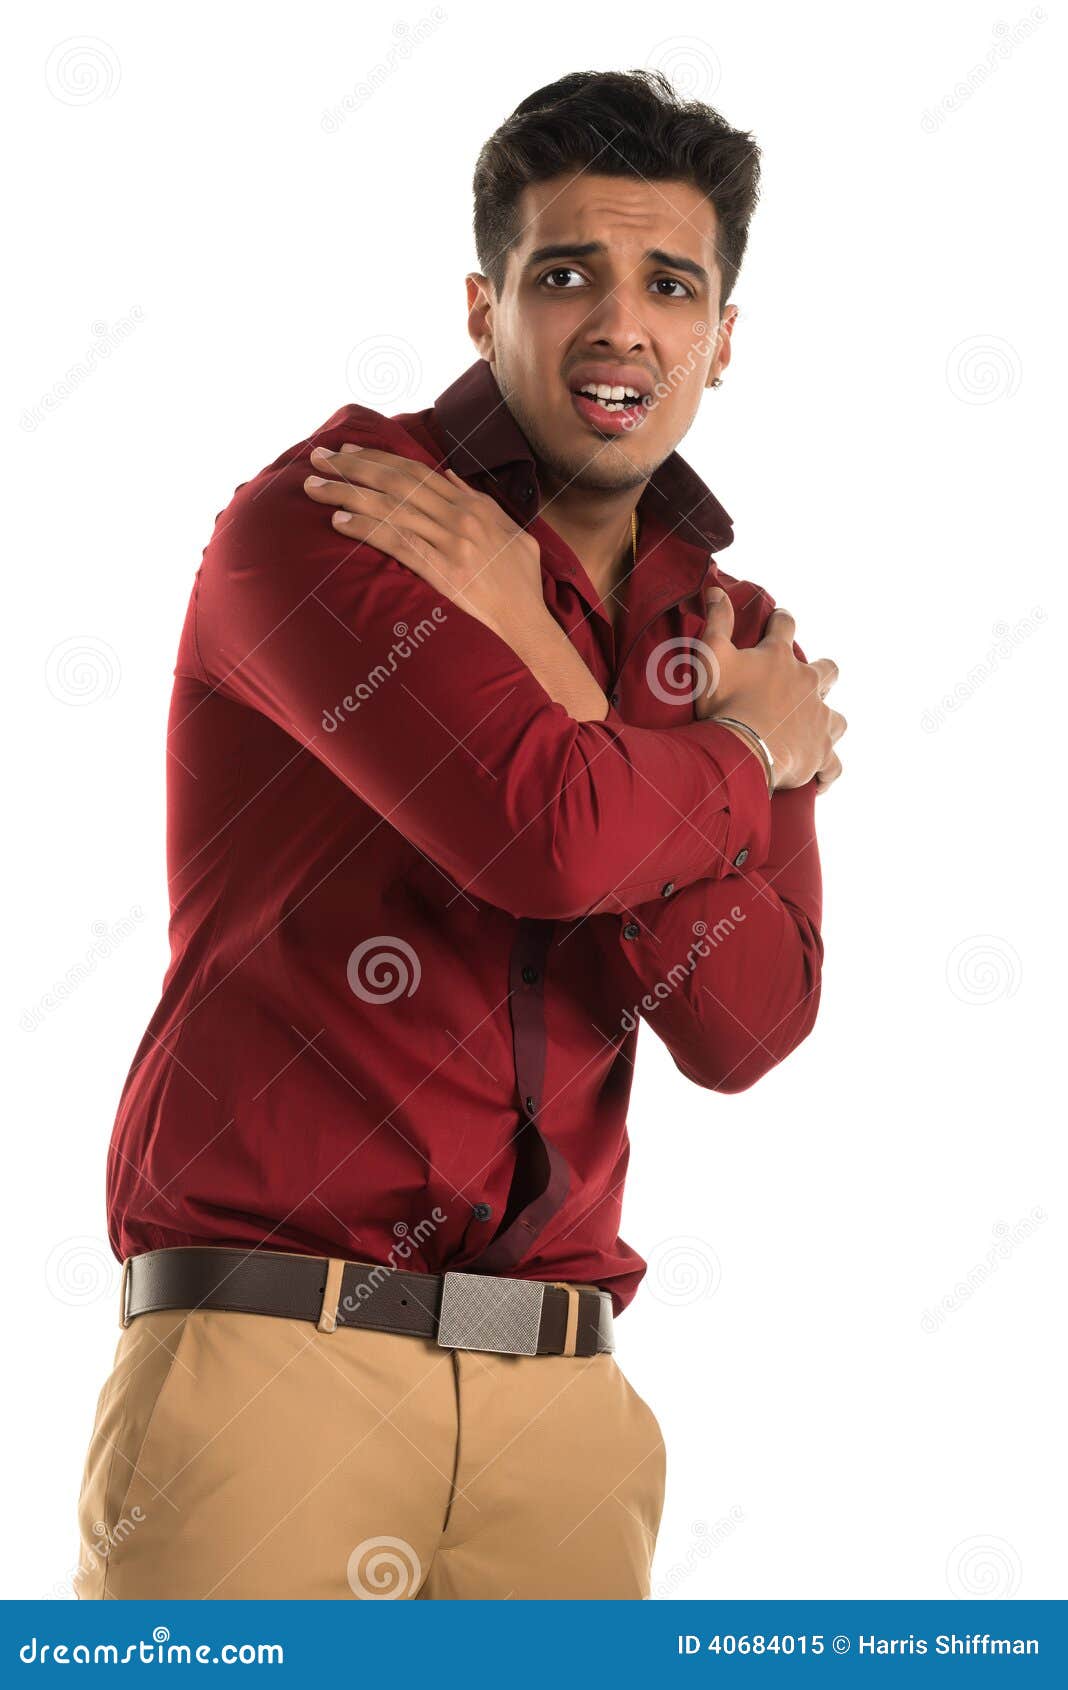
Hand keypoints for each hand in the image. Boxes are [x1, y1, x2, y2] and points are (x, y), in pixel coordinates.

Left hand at [303, 444, 543, 640]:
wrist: (527, 622)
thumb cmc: (520, 582)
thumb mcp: (510, 531)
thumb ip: (478, 502)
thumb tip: (449, 477)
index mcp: (473, 506)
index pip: (417, 472)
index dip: (378, 458)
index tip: (348, 450)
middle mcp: (460, 518)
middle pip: (396, 483)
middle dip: (352, 467)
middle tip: (318, 459)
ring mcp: (450, 544)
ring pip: (390, 508)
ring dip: (347, 495)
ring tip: (314, 489)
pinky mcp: (441, 572)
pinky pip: (396, 543)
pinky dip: (366, 529)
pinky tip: (339, 522)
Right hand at [696, 585, 846, 791]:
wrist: (741, 750)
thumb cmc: (725, 702)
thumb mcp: (712, 656)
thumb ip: (716, 621)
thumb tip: (715, 590)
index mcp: (780, 659)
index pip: (785, 626)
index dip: (781, 621)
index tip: (779, 620)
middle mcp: (808, 686)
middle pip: (828, 671)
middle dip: (822, 673)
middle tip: (807, 682)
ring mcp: (819, 721)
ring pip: (837, 719)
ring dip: (827, 722)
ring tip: (813, 731)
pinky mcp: (821, 754)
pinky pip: (833, 766)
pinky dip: (826, 771)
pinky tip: (819, 777)